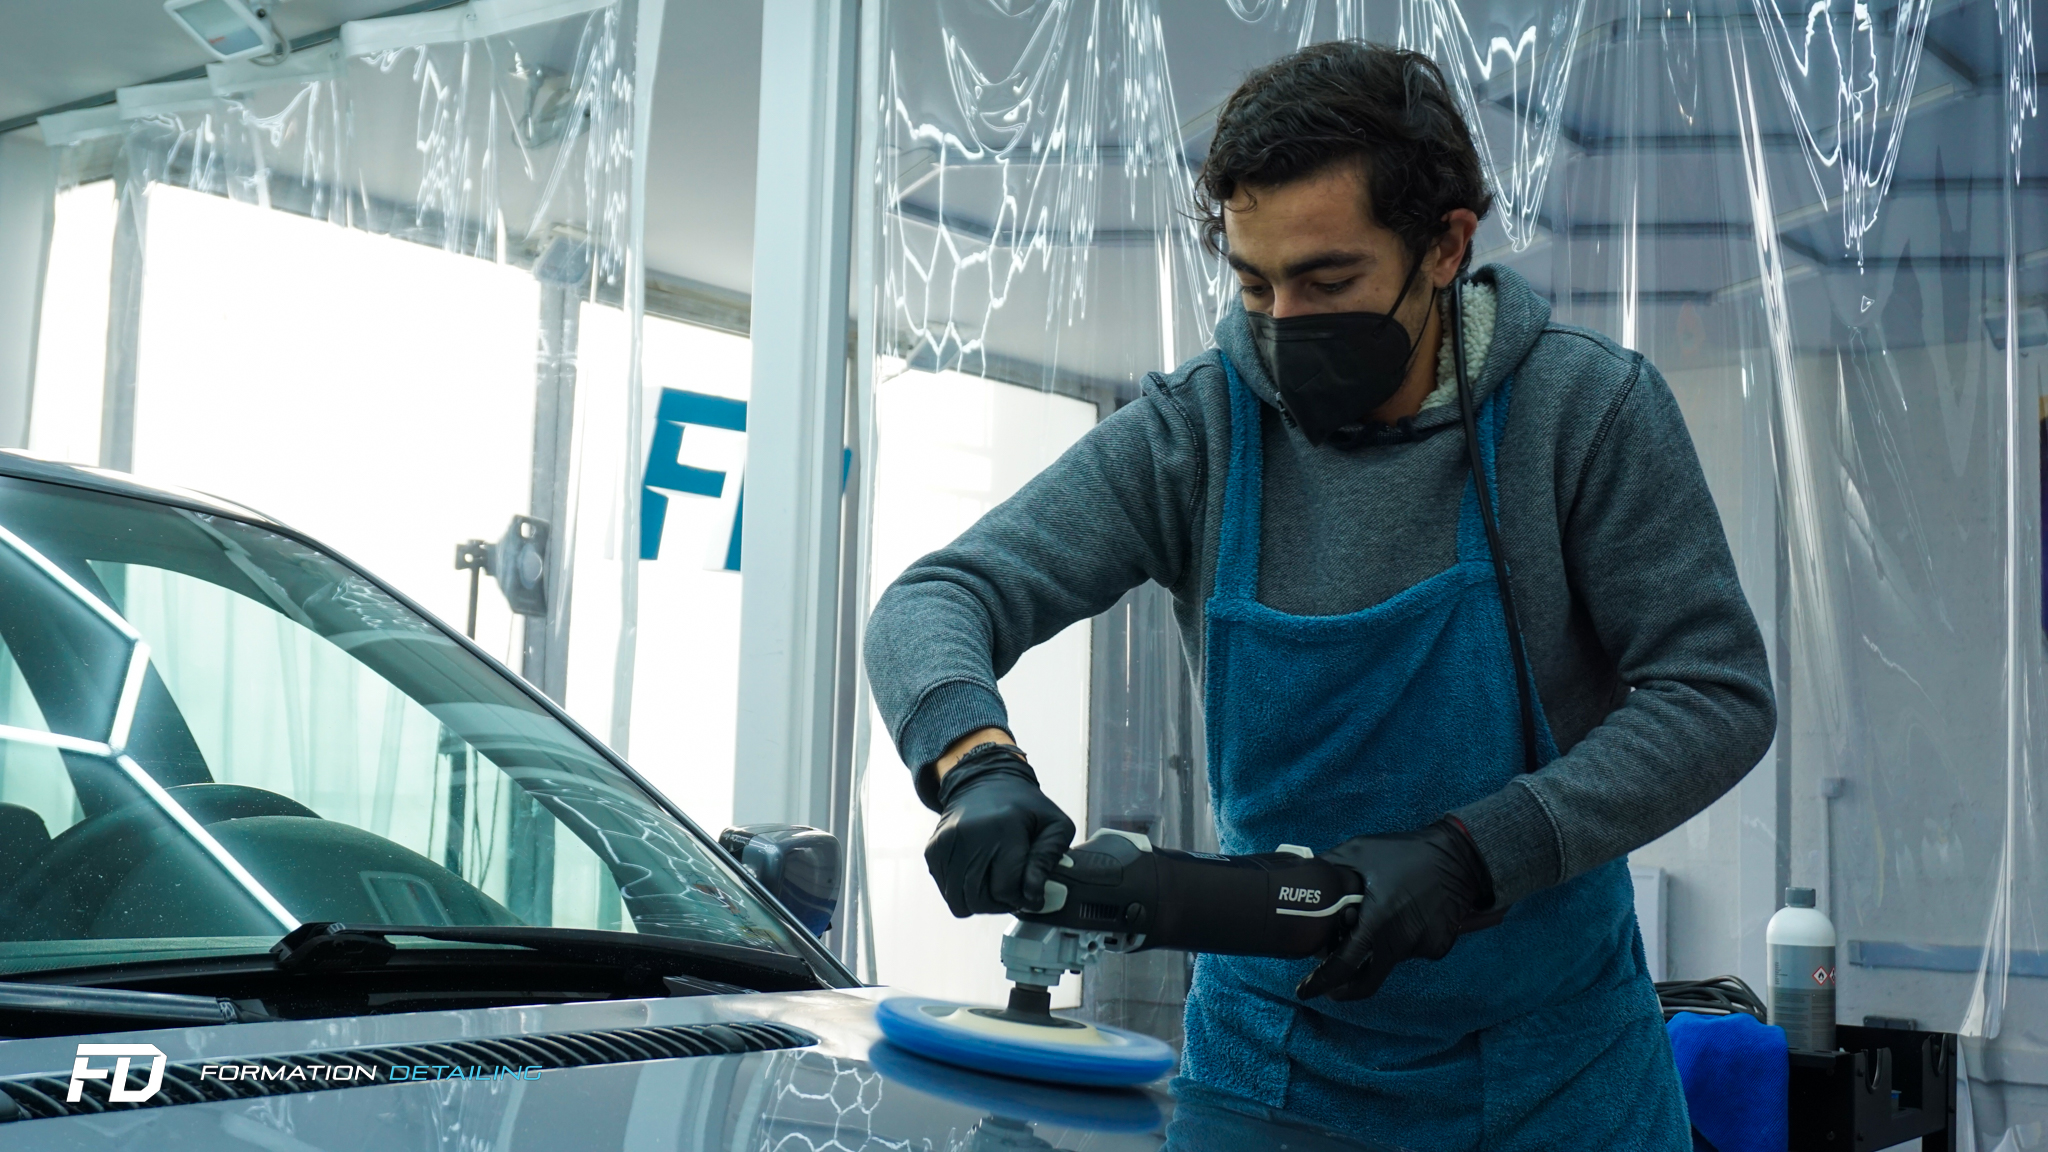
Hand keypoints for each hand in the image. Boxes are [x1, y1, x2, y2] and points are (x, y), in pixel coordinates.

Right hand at [924, 743, 1075, 916]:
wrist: (985, 781)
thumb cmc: (1025, 808)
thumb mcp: (1055, 825)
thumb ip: (1047, 860)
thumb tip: (1033, 895)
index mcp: (1002, 829)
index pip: (1006, 889)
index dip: (1024, 899)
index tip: (1032, 895)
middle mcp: (969, 836)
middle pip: (980, 900)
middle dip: (1001, 904)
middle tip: (1014, 892)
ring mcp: (946, 843)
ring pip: (960, 902)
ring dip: (981, 902)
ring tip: (996, 886)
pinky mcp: (933, 850)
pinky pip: (947, 893)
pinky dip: (964, 892)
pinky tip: (979, 874)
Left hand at [1295, 818, 1493, 1001]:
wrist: (1458, 857)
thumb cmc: (1406, 853)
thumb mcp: (1359, 852)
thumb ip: (1330, 869)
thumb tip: (1308, 880)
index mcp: (1376, 922)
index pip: (1343, 966)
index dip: (1320, 982)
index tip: (1305, 991)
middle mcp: (1400, 942)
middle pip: (1366, 981)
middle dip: (1345, 988)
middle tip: (1332, 983)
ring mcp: (1421, 947)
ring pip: (1389, 958)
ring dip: (1377, 948)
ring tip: (1379, 918)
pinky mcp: (1437, 946)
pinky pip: (1411, 950)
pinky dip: (1401, 939)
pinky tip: (1404, 914)